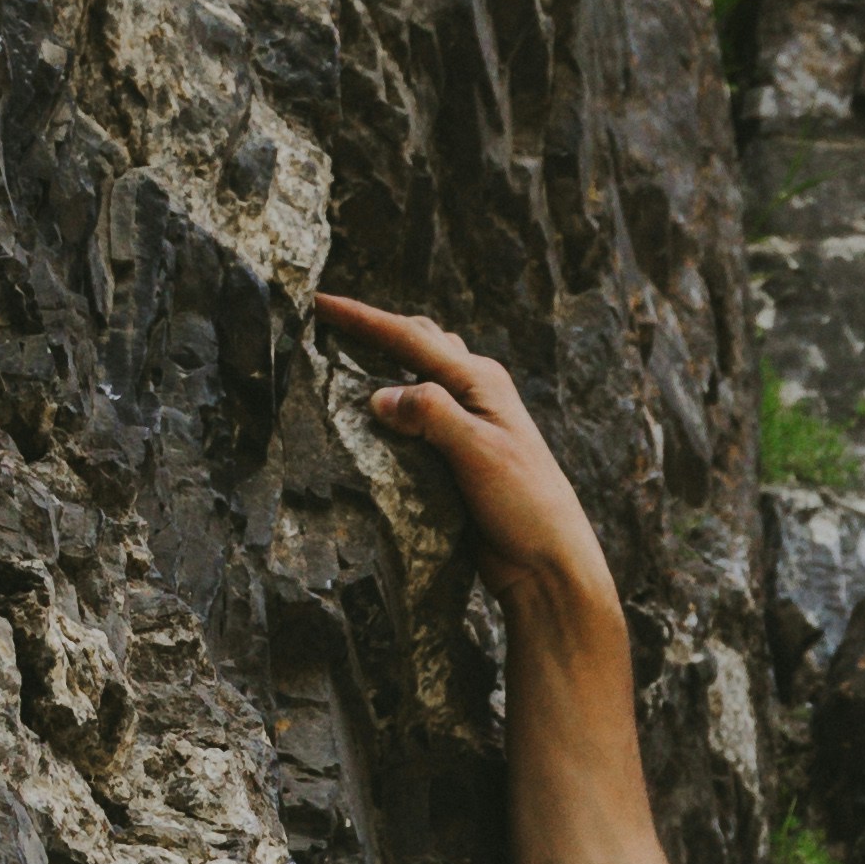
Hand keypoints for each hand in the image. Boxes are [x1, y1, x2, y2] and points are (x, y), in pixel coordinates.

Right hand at [321, 299, 619, 612]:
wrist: (546, 562)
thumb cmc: (524, 505)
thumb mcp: (478, 452)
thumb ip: (432, 415)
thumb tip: (378, 394)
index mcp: (480, 380)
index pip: (410, 338)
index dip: (361, 319)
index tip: (318, 301)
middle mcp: (474, 392)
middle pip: (415, 344)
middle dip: (372, 329)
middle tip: (325, 321)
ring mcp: (467, 422)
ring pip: (416, 375)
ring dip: (382, 362)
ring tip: (340, 357)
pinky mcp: (457, 454)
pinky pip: (416, 416)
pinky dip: (390, 406)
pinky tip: (366, 415)